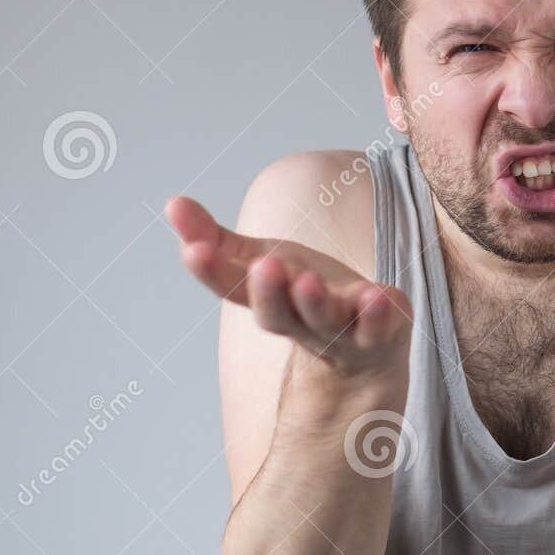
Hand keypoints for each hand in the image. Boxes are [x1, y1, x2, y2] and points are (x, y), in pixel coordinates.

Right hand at [165, 196, 411, 374]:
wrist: (365, 351)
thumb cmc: (305, 295)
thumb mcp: (260, 261)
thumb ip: (218, 240)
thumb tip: (172, 203)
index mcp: (267, 301)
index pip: (234, 289)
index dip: (213, 272)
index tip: (193, 251)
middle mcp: (301, 322)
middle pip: (279, 315)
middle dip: (269, 293)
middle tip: (263, 266)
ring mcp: (343, 331)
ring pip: (326, 322)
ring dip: (316, 304)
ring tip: (307, 281)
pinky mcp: (383, 331)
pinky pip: (381, 326)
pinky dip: (379, 315)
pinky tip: (377, 295)